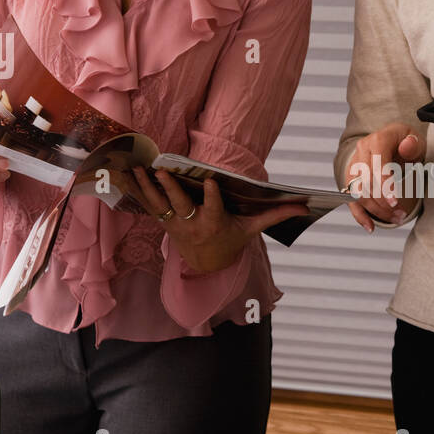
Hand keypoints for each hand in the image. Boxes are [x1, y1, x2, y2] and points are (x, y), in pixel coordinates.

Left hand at [128, 167, 309, 272]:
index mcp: (215, 224)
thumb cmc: (231, 241)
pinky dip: (138, 190)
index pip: (213, 209)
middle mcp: (192, 225)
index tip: (209, 180)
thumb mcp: (252, 230)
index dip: (211, 196)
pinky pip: (148, 205)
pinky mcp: (163, 221)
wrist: (206, 265)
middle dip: (171, 188)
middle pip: (181, 205)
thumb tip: (304, 206)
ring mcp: (175, 224)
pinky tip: (129, 172)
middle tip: (164, 171)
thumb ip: (275, 216)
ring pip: (159, 204)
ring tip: (139, 168)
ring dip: (148, 186)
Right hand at [345, 122, 425, 232]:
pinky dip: (360, 215)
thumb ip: (411, 144)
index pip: (377, 166)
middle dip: (383, 203)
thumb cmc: (404, 141)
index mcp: (377, 140)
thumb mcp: (413, 139)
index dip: (385, 186)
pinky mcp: (351, 178)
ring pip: (359, 193)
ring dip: (376, 211)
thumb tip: (407, 145)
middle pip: (367, 183)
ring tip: (395, 218)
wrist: (392, 138)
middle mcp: (362, 151)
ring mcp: (354, 165)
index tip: (395, 202)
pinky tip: (370, 226)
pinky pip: (351, 199)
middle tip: (401, 214)